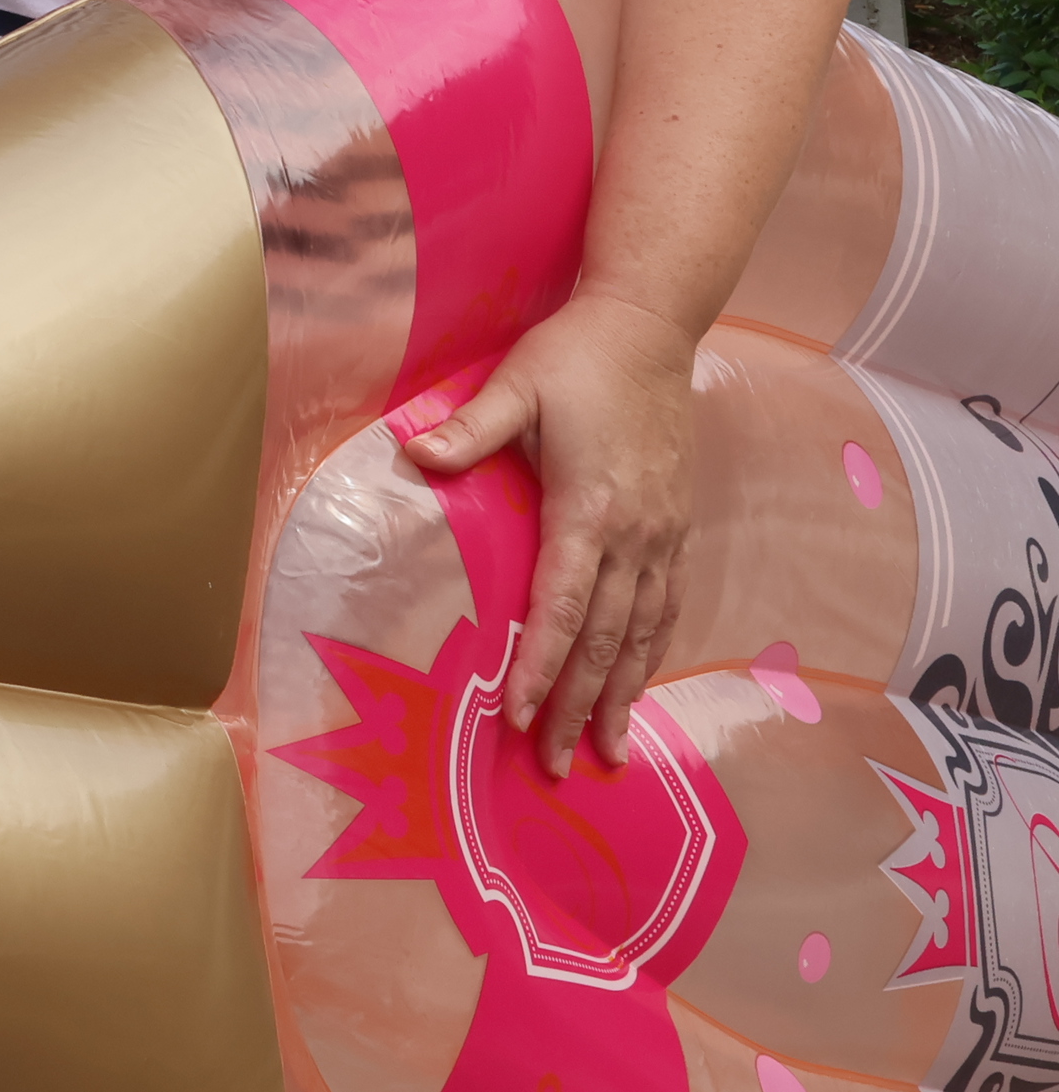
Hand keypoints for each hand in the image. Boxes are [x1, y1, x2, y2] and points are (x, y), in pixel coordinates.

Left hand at [404, 293, 700, 775]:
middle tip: (557, 765)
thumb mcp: (516, 383)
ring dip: (624, 694)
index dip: (541, 667)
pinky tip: (639, 682)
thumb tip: (415, 456)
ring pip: (644, 633)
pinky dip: (652, 652)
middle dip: (578, 705)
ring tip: (607, 750)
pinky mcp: (675, 525)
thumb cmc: (575, 355)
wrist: (651, 327)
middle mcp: (635, 534)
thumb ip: (469, 428)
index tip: (518, 716)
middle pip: (605, 639)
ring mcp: (663, 533)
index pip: (562, 607)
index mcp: (590, 508)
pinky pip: (667, 605)